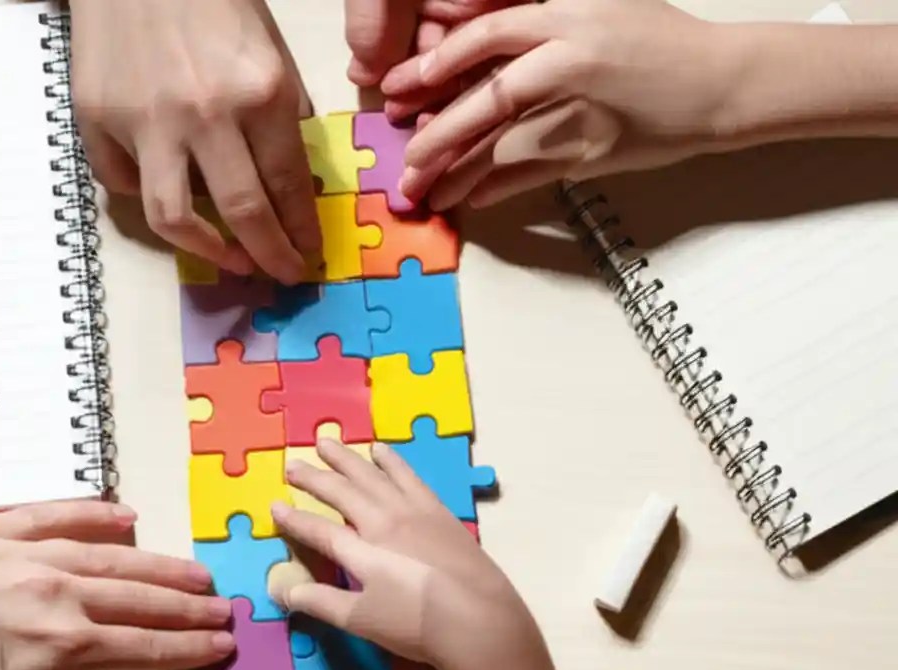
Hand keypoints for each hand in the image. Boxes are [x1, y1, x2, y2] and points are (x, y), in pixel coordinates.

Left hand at [0, 502, 233, 669]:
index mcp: (54, 650)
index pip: (142, 648)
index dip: (186, 648)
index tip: (220, 643)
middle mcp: (53, 596)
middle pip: (140, 600)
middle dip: (187, 606)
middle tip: (224, 605)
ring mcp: (25, 554)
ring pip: (114, 558)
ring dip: (160, 565)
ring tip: (195, 571)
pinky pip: (60, 515)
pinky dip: (97, 515)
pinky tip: (125, 516)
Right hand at [71, 0, 319, 284]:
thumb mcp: (270, 48)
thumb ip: (283, 112)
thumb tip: (290, 178)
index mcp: (260, 91)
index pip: (289, 184)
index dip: (302, 230)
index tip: (309, 254)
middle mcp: (205, 114)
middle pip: (243, 213)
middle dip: (271, 256)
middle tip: (282, 274)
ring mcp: (145, 122)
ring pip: (175, 219)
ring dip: (210, 252)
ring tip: (232, 260)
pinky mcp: (97, 120)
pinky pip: (124, 183)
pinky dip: (149, 198)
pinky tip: (172, 198)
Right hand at [272, 441, 574, 669]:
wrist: (480, 619)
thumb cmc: (416, 624)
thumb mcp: (361, 620)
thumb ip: (321, 602)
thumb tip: (284, 592)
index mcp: (361, 549)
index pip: (318, 530)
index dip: (293, 519)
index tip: (273, 505)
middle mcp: (383, 521)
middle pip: (343, 492)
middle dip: (314, 477)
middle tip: (293, 463)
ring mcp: (414, 512)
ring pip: (374, 475)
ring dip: (349, 458)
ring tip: (331, 443)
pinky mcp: (439, 512)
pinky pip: (409, 476)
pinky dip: (393, 461)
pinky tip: (384, 452)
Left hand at [381, 0, 737, 207]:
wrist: (720, 82)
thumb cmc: (656, 40)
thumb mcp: (597, 5)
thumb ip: (538, 18)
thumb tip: (473, 48)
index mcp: (567, 17)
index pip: (487, 37)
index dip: (437, 63)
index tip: (401, 86)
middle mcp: (571, 61)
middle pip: (487, 100)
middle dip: (437, 132)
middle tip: (404, 156)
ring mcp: (583, 112)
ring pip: (502, 146)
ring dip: (456, 173)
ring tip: (423, 192)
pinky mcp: (593, 154)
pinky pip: (531, 174)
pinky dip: (496, 188)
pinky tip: (468, 199)